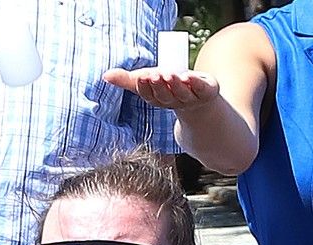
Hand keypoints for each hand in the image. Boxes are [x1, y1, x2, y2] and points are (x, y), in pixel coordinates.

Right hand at [103, 67, 219, 111]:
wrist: (197, 98)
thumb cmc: (167, 88)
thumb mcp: (147, 82)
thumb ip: (126, 79)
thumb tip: (105, 75)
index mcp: (158, 100)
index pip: (149, 95)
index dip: (146, 87)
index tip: (143, 77)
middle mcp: (173, 102)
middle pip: (165, 96)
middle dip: (160, 86)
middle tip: (155, 75)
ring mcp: (190, 99)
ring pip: (182, 94)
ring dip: (176, 85)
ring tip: (170, 75)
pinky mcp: (207, 92)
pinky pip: (201, 89)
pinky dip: (197, 84)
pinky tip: (190, 77)